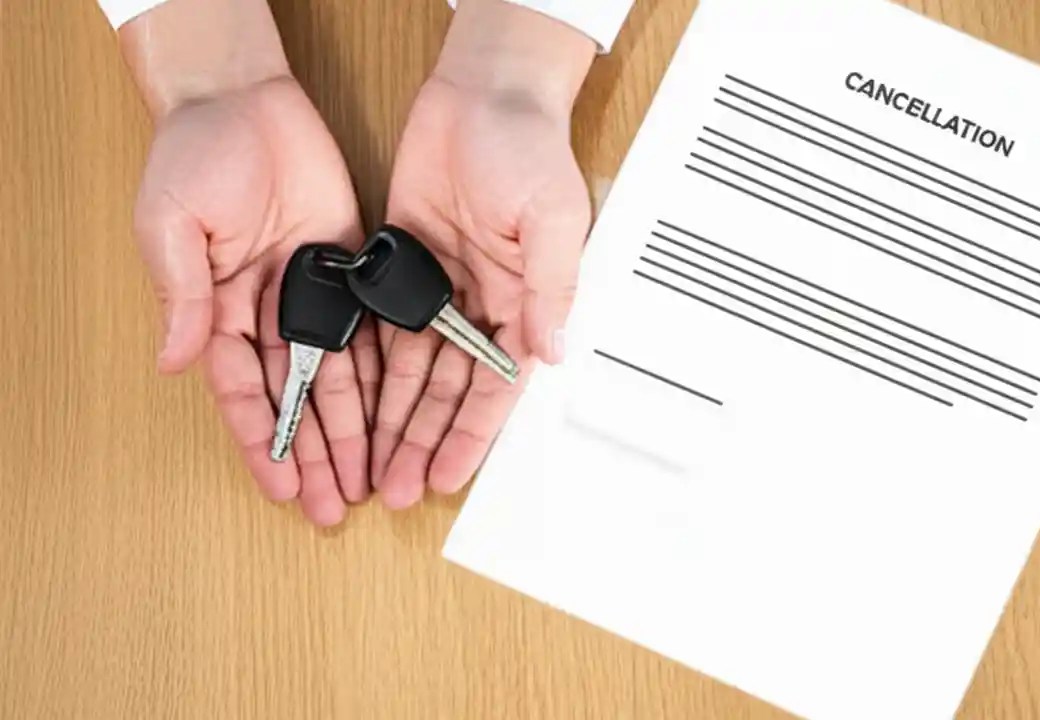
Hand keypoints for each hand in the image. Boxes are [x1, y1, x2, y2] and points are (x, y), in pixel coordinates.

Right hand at [122, 0, 378, 525]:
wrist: (245, 99)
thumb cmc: (196, 156)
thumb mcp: (172, 226)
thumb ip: (182, 295)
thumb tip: (174, 361)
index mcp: (220, 311)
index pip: (246, 395)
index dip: (265, 444)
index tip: (283, 488)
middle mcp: (270, 313)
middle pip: (299, 400)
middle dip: (317, 455)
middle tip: (335, 505)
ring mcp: (315, 294)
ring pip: (340, 378)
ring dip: (353, 429)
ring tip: (371, 478)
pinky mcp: (353, 270)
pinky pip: (374, 329)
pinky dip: (385, 373)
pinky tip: (398, 415)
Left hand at [372, 0, 596, 506]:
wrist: (480, 90)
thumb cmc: (527, 144)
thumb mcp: (552, 220)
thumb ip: (549, 289)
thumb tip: (551, 351)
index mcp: (522, 298)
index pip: (494, 386)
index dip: (470, 434)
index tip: (448, 475)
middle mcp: (479, 301)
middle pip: (446, 389)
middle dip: (422, 439)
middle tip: (397, 486)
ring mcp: (437, 284)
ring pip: (410, 368)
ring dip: (393, 416)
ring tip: (371, 460)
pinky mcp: (400, 260)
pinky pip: (381, 324)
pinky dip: (368, 363)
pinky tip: (353, 399)